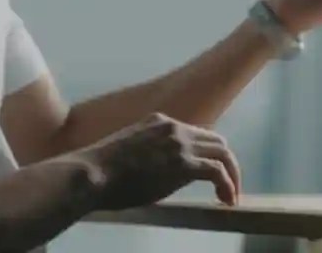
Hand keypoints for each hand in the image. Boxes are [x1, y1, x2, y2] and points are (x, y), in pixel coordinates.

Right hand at [78, 112, 241, 209]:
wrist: (91, 173)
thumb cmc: (100, 171)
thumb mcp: (129, 151)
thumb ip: (149, 153)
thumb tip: (161, 171)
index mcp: (160, 122)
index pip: (194, 133)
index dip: (205, 154)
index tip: (208, 173)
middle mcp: (174, 127)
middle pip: (214, 140)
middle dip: (224, 162)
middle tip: (225, 184)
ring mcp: (180, 143)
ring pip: (222, 152)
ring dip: (231, 174)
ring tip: (230, 195)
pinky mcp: (184, 163)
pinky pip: (217, 171)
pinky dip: (228, 184)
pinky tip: (227, 199)